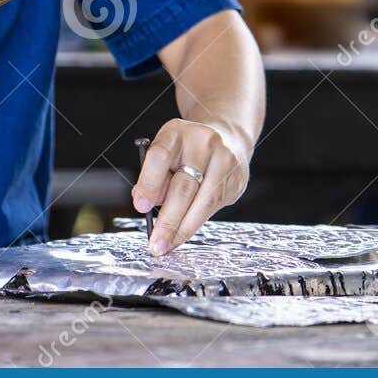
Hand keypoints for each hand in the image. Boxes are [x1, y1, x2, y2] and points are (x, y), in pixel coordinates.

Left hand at [132, 119, 250, 255]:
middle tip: (156, 243)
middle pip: (184, 186)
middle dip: (168, 220)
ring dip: (183, 229)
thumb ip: (154, 176)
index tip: (141, 207)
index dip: (149, 183)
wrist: (227, 138)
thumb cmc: (187, 151)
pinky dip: (196, 223)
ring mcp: (225, 160)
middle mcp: (203, 142)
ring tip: (168, 245)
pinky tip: (184, 232)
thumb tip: (145, 204)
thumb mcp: (165, 153)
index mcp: (177, 132)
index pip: (160, 156)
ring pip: (203, 202)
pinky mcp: (237, 179)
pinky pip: (215, 207)